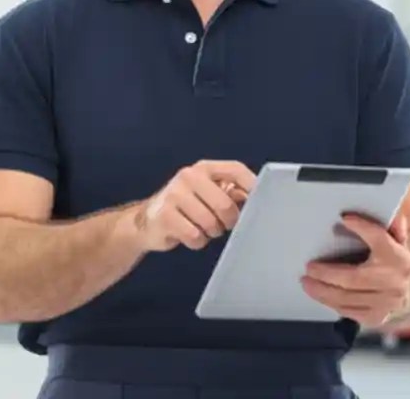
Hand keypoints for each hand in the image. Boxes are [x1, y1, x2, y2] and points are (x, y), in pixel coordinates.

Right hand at [132, 160, 256, 251]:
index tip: (263, 201)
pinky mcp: (164, 216)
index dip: (253, 186)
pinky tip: (189, 235)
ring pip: (210, 223)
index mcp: (203, 168)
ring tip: (201, 228)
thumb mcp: (207, 194)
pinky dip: (197, 241)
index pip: (235, 170)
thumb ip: (231, 193)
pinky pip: (195, 236)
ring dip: (211, 232)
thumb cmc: (185, 208)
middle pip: (225, 204)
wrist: (146, 221)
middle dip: (228, 221)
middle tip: (221, 224)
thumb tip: (258, 199)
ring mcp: (174, 195)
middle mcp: (188, 176)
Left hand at [301, 213, 409, 327]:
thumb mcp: (395, 240)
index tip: (344, 219)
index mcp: (399, 258)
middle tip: (308, 268)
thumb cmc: (394, 260)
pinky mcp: (375, 318)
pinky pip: (347, 311)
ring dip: (322, 291)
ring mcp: (385, 304)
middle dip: (326, 274)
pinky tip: (320, 295)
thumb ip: (390, 226)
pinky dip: (330, 303)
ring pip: (346, 299)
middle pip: (352, 278)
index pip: (379, 238)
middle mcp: (393, 283)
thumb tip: (387, 214)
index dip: (363, 227)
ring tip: (306, 283)